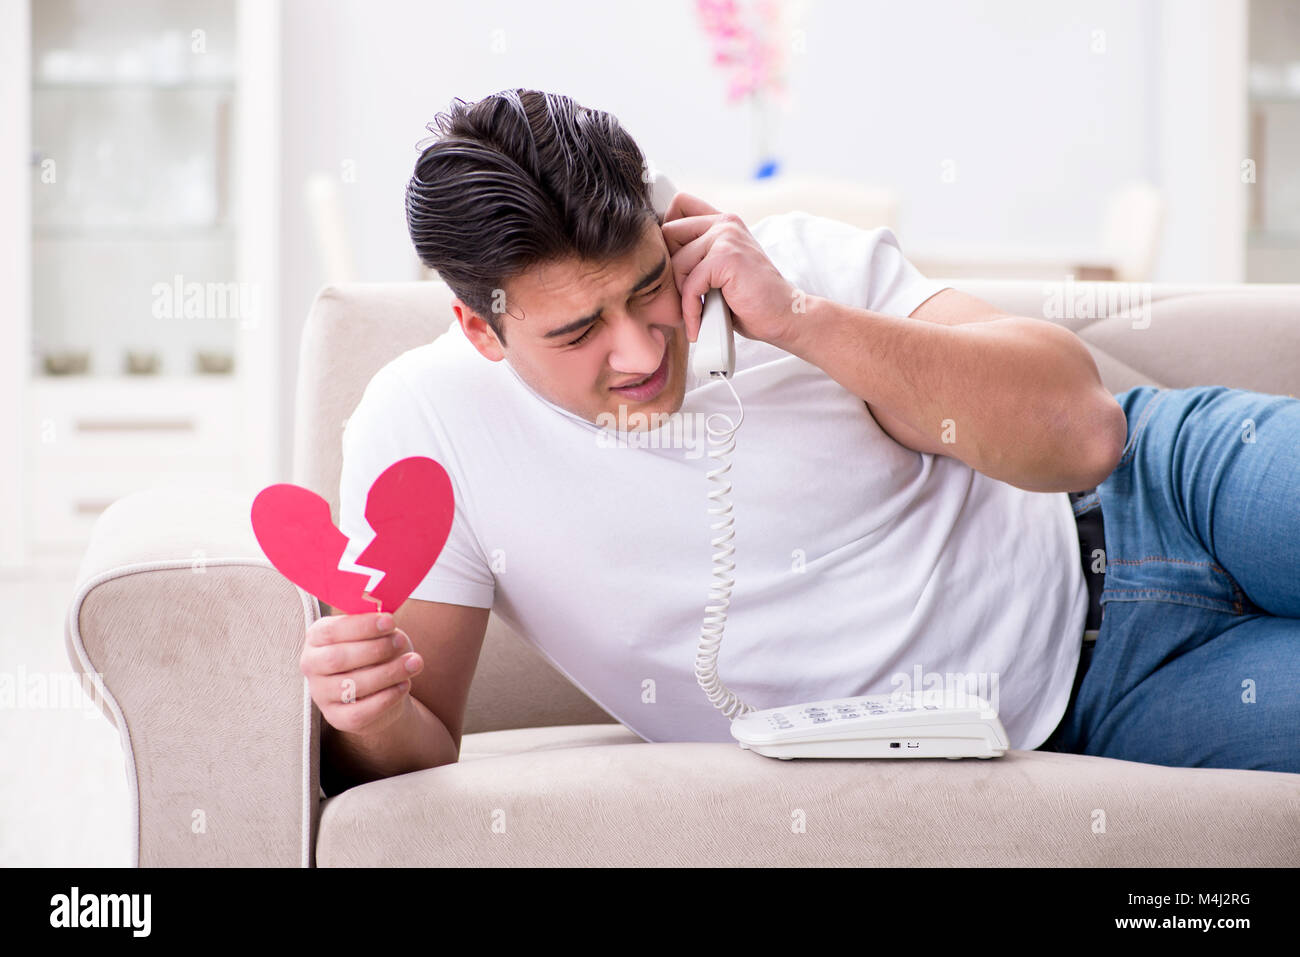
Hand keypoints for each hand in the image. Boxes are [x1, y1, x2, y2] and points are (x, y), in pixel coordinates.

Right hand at [301, 612, 423, 736]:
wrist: (381, 690)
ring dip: (388, 672)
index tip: (390, 621)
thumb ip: (376, 626)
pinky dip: (386, 698)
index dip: (361, 625)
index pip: (332, 631)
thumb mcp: (377, 633)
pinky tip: (404, 685)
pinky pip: (359, 712)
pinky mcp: (336, 718)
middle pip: (337, 658)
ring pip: (350, 686)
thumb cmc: (376, 653)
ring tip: (414, 662)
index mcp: (317, 637)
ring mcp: (321, 694)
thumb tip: (385, 619)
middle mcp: (312, 665)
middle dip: (375, 649)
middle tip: (402, 642)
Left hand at [660, 191, 800, 349]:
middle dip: (670, 268)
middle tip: (684, 295)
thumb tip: (659, 256)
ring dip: (681, 296)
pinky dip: (691, 310)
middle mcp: (725, 223)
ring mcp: (726, 238)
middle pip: (669, 233)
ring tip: (695, 314)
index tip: (672, 262)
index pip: (679, 204)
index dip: (667, 231)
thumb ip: (699, 254)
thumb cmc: (750, 299)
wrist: (783, 316)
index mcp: (724, 221)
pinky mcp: (726, 259)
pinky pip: (690, 285)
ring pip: (676, 263)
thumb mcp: (721, 269)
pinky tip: (698, 323)